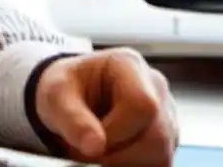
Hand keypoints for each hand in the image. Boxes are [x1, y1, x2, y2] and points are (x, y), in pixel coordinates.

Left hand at [34, 48, 177, 165]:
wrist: (70, 97)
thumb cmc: (65, 90)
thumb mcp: (56, 97)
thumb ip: (72, 120)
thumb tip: (94, 147)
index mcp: (129, 65)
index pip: (142, 105)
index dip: (116, 132)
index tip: (89, 142)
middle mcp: (156, 87)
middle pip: (156, 136)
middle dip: (116, 152)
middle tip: (86, 148)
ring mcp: (166, 114)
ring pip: (160, 155)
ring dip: (123, 162)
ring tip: (96, 149)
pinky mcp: (167, 139)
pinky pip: (158, 163)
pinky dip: (130, 165)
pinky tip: (110, 156)